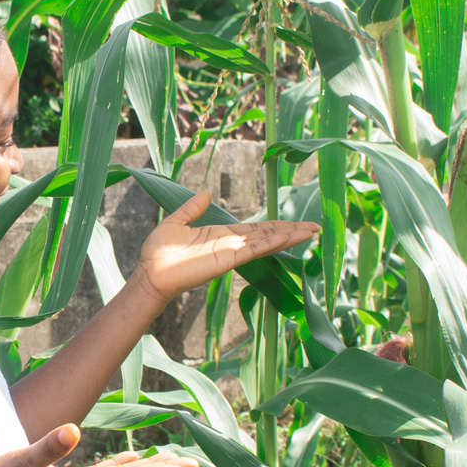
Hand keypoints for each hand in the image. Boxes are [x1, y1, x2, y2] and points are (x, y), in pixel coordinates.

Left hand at [129, 192, 319, 303]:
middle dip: (292, 231)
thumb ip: (193, 208)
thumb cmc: (159, 252)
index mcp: (222, 235)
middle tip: (316, 226)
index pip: (256, 229)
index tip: (296, 222)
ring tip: (312, 231)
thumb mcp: (176, 222)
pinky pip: (253, 250)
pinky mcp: (226, 261)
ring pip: (266, 242)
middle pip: (268, 235)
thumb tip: (207, 193)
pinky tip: (287, 238)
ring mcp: (231, 253)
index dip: (277, 225)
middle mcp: (232, 245)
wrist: (150, 273)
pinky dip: (271, 244)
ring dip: (289, 237)